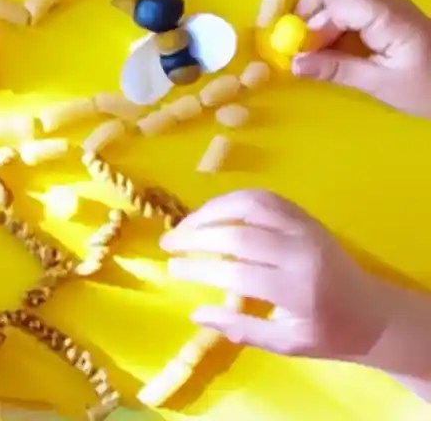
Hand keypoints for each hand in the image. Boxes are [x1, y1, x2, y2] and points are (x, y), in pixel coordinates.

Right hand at [160, 190, 394, 360]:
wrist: (374, 313)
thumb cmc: (327, 333)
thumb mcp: (286, 344)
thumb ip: (241, 329)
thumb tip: (196, 314)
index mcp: (296, 290)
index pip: (236, 273)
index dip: (198, 268)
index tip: (172, 269)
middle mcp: (300, 253)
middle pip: (238, 234)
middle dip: (196, 236)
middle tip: (168, 243)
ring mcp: (305, 229)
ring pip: (250, 205)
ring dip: (211, 211)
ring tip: (185, 224)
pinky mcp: (306, 217)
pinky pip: (264, 198)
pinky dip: (232, 200)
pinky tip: (213, 212)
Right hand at [293, 0, 430, 118]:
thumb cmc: (428, 87)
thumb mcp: (381, 85)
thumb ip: (337, 70)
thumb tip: (294, 63)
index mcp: (388, 16)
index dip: (317, 19)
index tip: (308, 48)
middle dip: (312, 4)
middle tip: (304, 37)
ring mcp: (384, 0)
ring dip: (319, 9)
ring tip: (316, 43)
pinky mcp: (382, 8)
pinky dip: (331, 14)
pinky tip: (331, 41)